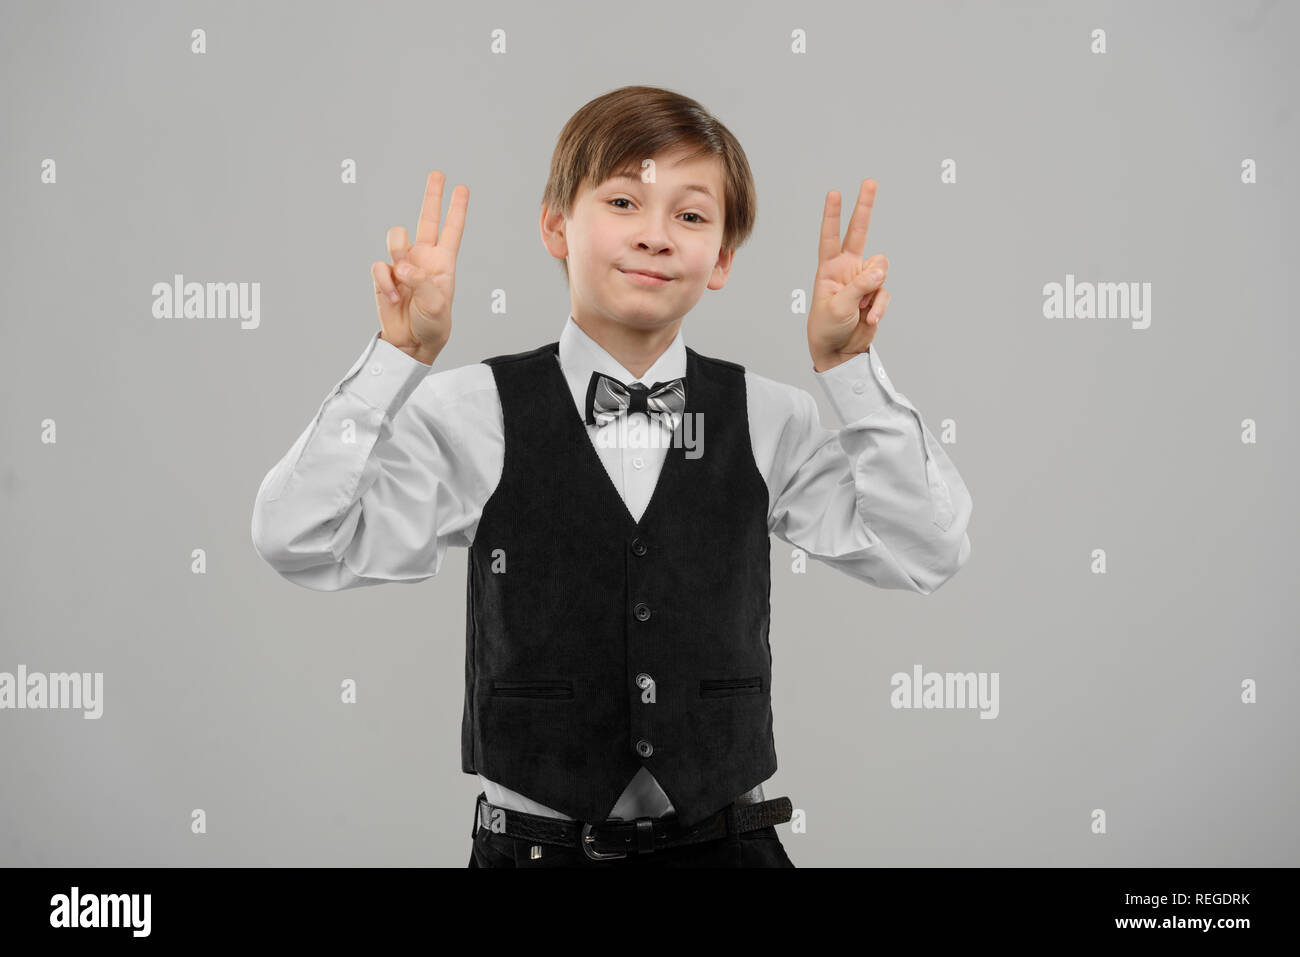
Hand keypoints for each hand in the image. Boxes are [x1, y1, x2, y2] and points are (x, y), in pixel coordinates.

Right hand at [372, 171, 468, 363]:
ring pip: (396, 237)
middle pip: (426, 219)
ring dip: (397, 249)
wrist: (411, 342)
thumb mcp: (436, 305)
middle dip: (432, 196)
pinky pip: (380, 266)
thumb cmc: (432, 324)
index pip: (451, 230)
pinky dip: (385, 281)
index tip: (462, 188)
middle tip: (438, 174)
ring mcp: (402, 265)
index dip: (457, 209)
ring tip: (403, 275)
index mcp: (443, 263)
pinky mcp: (384, 276)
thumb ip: (422, 282)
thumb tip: (402, 266)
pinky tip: (393, 296)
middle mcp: (423, 258)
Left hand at [806, 179, 891, 371]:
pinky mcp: (876, 294)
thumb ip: (859, 286)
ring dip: (873, 288)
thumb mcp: (837, 307)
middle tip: (870, 182)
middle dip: (865, 207)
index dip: (832, 215)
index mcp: (829, 269)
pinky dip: (879, 307)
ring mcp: (864, 280)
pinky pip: (885, 292)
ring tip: (862, 308)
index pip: (830, 236)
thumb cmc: (827, 328)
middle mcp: (847, 268)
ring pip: (880, 267)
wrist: (839, 352)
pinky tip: (870, 320)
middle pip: (858, 232)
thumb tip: (880, 269)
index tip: (835, 193)